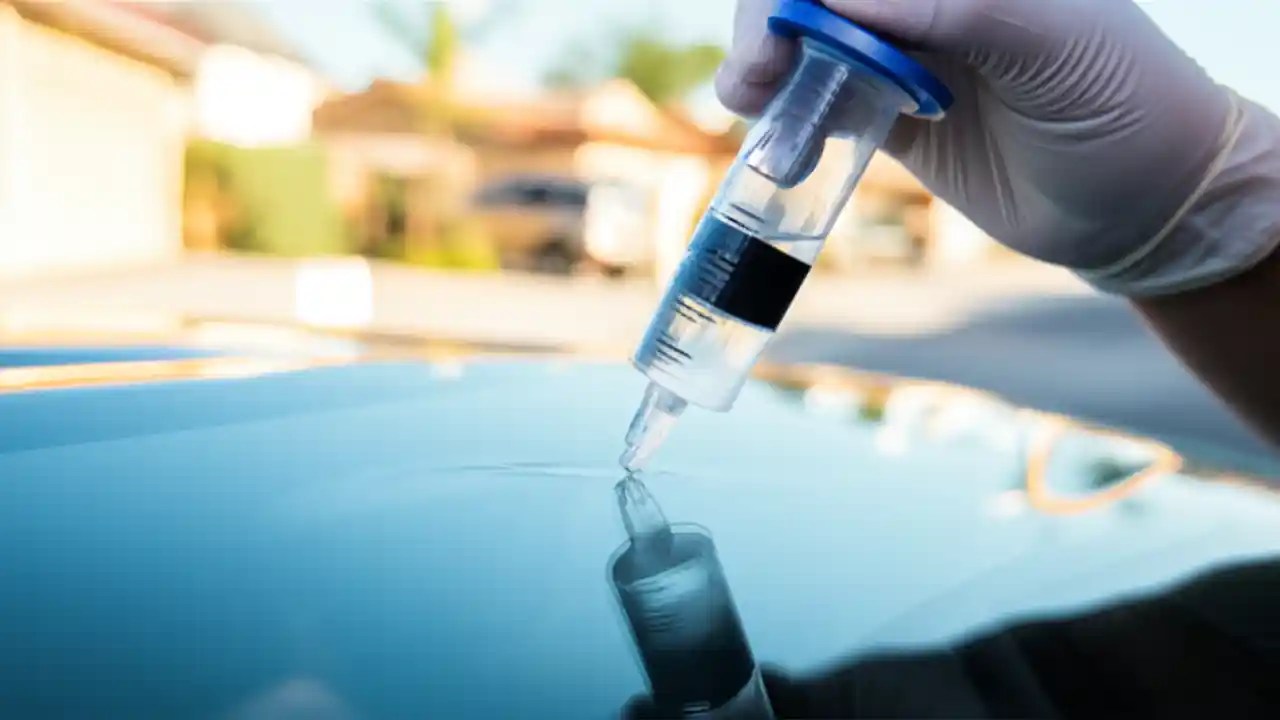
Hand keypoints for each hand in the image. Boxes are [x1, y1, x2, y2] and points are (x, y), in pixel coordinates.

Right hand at [718, 0, 1279, 295]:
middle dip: (771, 19)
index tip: (782, 20)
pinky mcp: (895, 118)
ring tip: (748, 100)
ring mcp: (908, 57)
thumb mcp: (1054, 41)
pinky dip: (791, 121)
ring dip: (767, 66)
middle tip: (756, 70)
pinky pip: (824, 106)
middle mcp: (929, 4)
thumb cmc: (1124, 104)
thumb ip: (954, 8)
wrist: (1145, 205)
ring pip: (811, 44)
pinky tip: (784, 145)